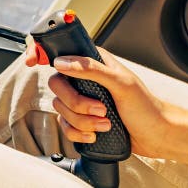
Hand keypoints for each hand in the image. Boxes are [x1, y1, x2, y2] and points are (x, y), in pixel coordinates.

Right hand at [24, 41, 169, 157]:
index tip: (31, 60)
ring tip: (105, 122)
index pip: (61, 51)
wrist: (156, 135)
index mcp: (92, 62)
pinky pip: (65, 126)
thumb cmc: (146, 106)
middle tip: (99, 108)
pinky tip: (95, 133)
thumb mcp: (121, 83)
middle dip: (76, 103)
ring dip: (83, 120)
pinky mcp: (82, 119)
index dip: (41, 52)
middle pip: (57, 86)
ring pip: (61, 108)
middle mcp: (84, 79)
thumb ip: (90, 69)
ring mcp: (82, 100)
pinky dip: (79, 132)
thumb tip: (62, 62)